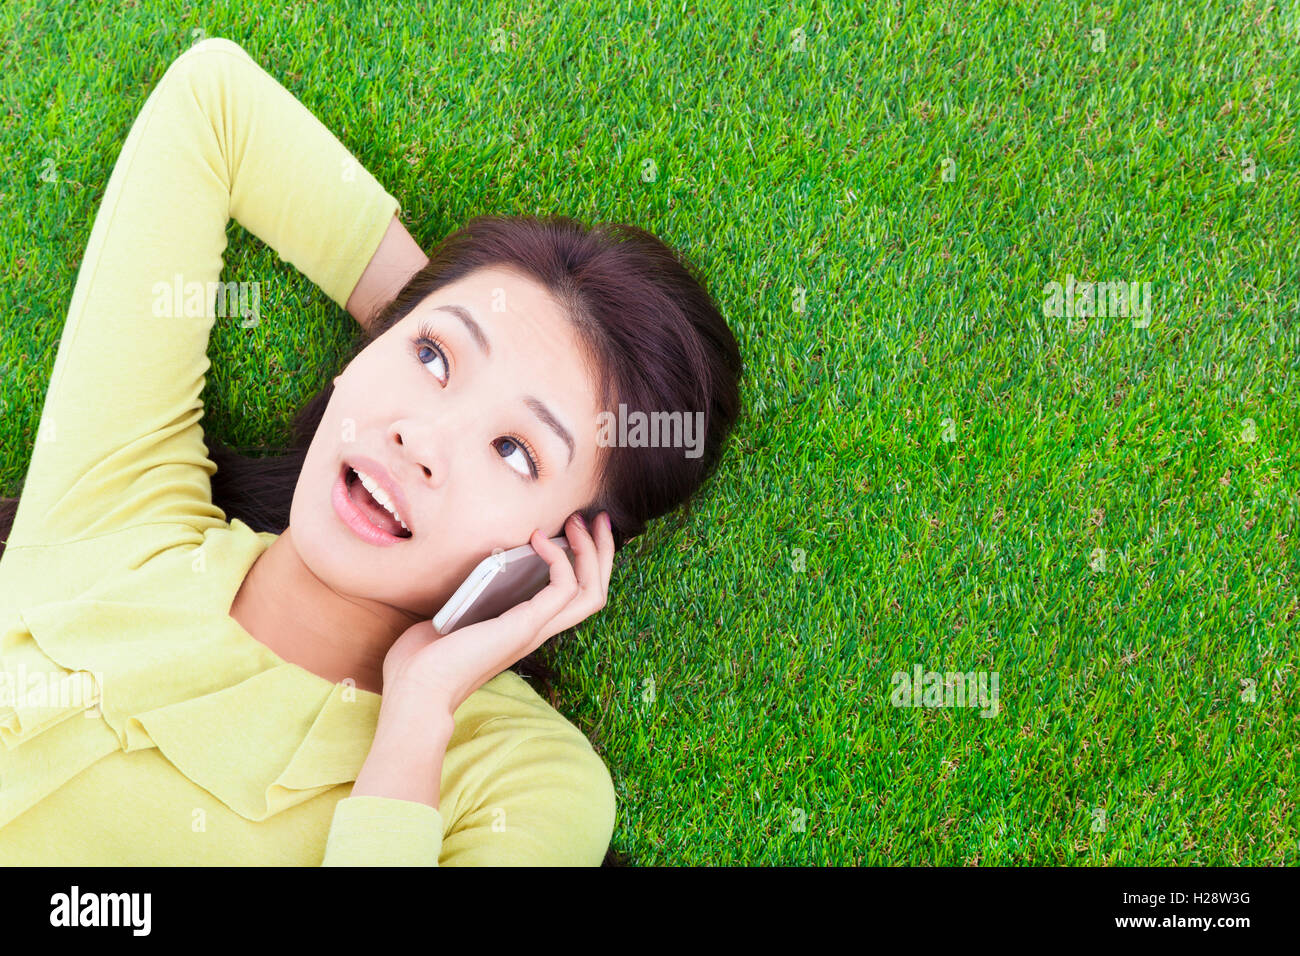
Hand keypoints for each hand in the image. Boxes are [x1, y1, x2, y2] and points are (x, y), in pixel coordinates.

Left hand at [380, 511, 614, 719]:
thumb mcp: (454, 615)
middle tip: (598, 520)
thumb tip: (473, 564)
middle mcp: (538, 630)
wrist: (417, 689)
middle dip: (602, 552)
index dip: (584, 563)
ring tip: (577, 522)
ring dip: (592, 551)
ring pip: (591, 592)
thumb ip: (471, 593)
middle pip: (595, 592)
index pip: (574, 599)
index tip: (576, 529)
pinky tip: (540, 539)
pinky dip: (559, 557)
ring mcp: (535, 629)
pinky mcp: (525, 625)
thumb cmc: (424, 659)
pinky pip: (563, 586)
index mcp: (525, 629)